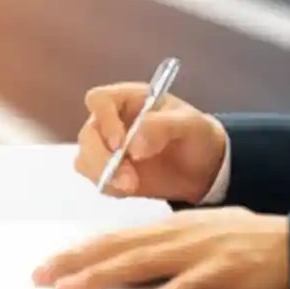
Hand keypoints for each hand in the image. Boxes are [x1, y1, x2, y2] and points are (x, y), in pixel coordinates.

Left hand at [32, 207, 289, 288]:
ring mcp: (198, 252)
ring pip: (140, 264)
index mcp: (171, 226)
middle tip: (42, 275)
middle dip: (75, 261)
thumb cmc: (248, 242)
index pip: (115, 236)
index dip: (80, 249)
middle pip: (117, 247)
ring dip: (101, 277)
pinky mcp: (221, 273)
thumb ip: (166, 245)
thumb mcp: (201, 234)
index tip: (50, 261)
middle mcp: (178, 234)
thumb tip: (131, 257)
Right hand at [76, 82, 227, 202]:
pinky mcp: (109, 172)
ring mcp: (106, 148)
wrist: (204, 168)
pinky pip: (97, 179)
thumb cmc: (195, 135)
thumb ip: (162, 127)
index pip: (99, 100)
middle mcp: (110, 121)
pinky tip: (132, 188)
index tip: (121, 143)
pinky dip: (110, 187)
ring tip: (132, 186)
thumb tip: (134, 146)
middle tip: (127, 178)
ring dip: (105, 175)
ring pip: (86, 159)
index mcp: (127, 100)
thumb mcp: (189, 124)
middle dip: (102, 158)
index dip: (104, 119)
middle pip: (87, 134)